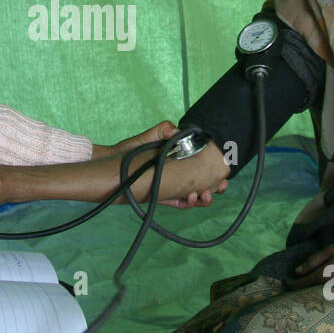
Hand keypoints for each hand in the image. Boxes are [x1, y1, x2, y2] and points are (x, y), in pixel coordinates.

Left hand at [95, 120, 227, 207]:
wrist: (111, 167)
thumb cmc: (130, 151)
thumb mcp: (147, 137)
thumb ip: (162, 130)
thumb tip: (174, 129)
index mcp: (180, 159)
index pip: (203, 167)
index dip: (215, 171)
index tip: (222, 173)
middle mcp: (178, 174)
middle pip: (203, 184)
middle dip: (213, 187)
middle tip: (214, 188)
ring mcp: (171, 186)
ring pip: (193, 195)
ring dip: (202, 198)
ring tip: (202, 196)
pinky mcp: (162, 196)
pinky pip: (179, 202)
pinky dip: (186, 203)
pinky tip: (189, 200)